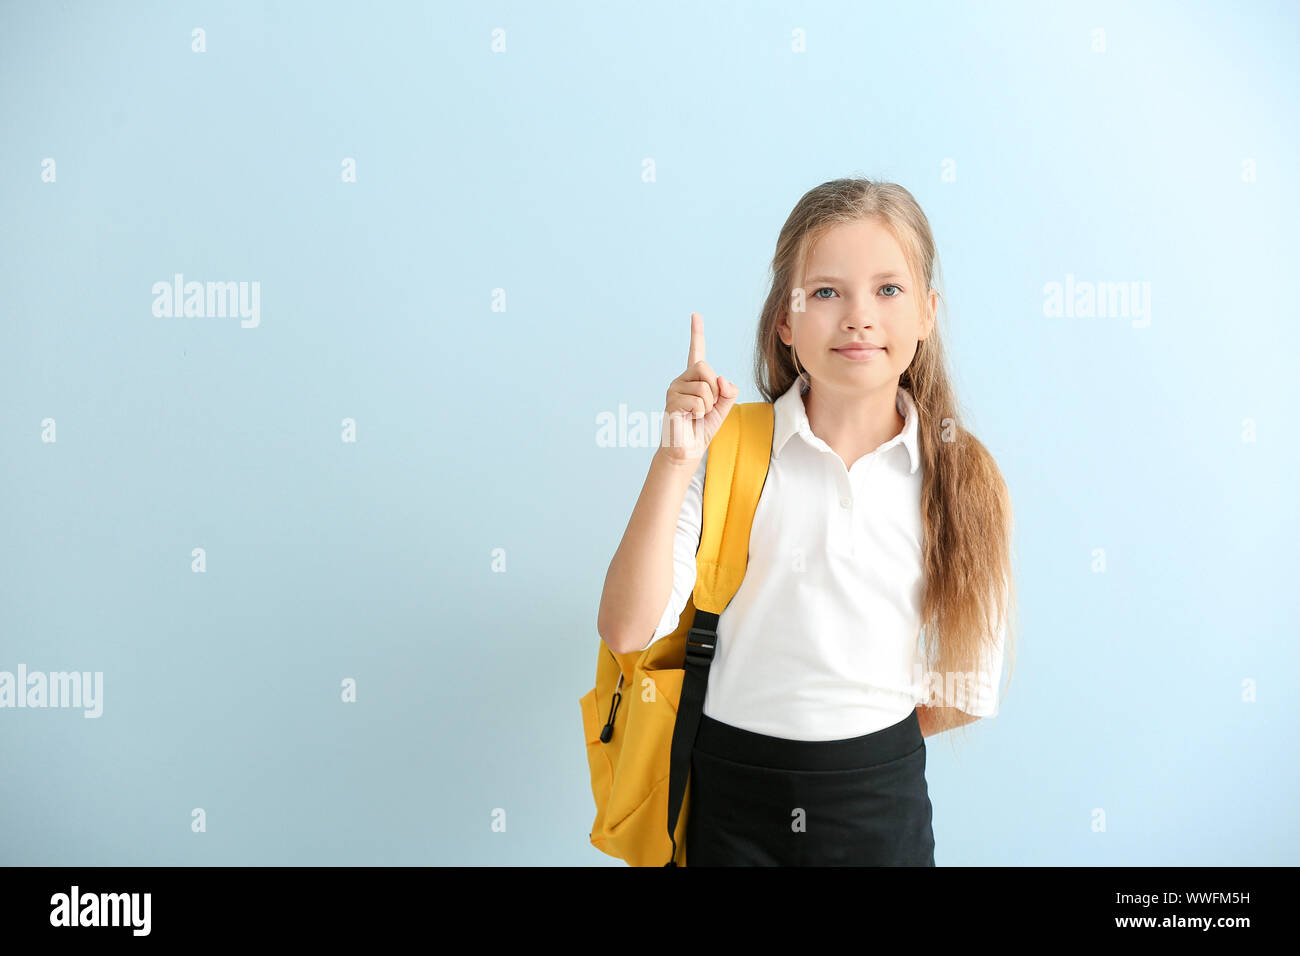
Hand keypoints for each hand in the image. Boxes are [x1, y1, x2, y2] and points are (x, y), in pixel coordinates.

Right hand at [660, 312, 737, 463]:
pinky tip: (691, 419)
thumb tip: (721, 379)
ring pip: (704, 387)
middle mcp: (682, 380)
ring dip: (708, 406)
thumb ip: (728, 391)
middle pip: (705, 367)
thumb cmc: (702, 428)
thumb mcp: (723, 408)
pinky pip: (697, 402)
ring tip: (698, 415)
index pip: (696, 351)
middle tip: (708, 406)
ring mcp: (674, 389)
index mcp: (695, 378)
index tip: (695, 315)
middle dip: (714, 389)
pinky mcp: (671, 402)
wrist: (688, 449)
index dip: (697, 333)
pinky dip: (700, 413)